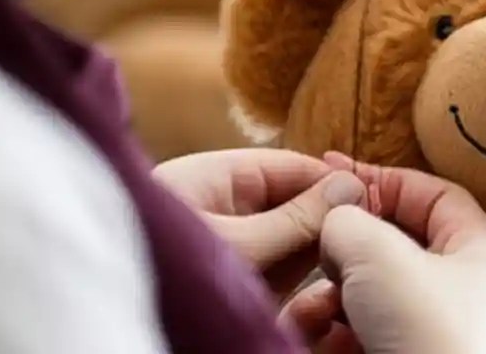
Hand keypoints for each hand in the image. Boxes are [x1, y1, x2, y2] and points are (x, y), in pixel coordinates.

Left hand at [153, 149, 365, 294]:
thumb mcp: (239, 243)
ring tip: (351, 271)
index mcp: (215, 178)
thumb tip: (353, 186)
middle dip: (329, 223)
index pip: (291, 167)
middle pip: (295, 205)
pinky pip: (279, 280)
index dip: (333, 181)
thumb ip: (297, 217)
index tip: (377, 199)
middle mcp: (224, 210)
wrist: (108, 319)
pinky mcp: (235, 287)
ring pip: (292, 246)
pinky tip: (326, 300)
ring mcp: (230, 250)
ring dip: (319, 260)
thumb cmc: (162, 271)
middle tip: (372, 242)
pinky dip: (303, 290)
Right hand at [282, 152, 485, 353]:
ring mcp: (434, 345)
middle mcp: (463, 301)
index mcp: (480, 260)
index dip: (388, 179)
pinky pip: (361, 345)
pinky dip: (329, 339)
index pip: (439, 198)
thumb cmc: (429, 339)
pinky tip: (307, 340)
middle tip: (313, 248)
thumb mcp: (380, 255)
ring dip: (328, 301)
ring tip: (306, 311)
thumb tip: (336, 222)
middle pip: (397, 252)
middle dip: (347, 250)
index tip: (336, 174)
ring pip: (371, 304)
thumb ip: (350, 221)